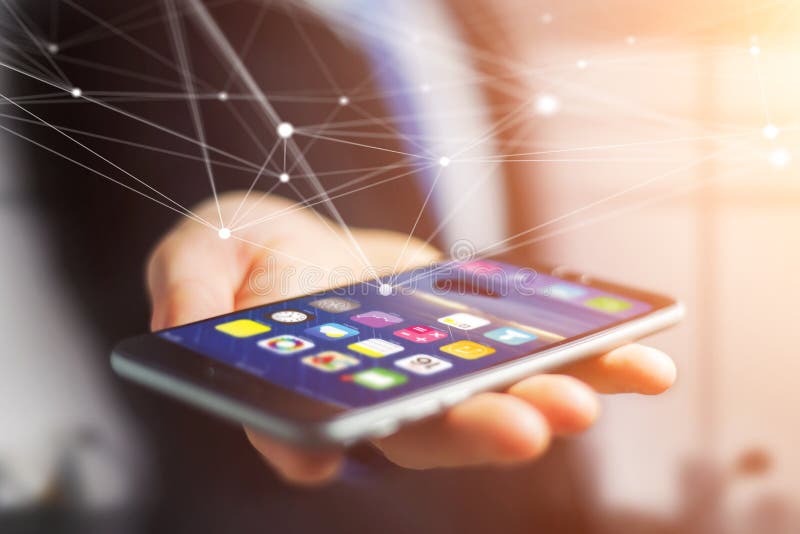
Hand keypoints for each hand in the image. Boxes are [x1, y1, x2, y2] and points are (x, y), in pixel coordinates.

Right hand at [148, 192, 675, 484]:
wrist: (297, 245)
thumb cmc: (240, 256)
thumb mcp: (197, 253)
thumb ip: (189, 293)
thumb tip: (189, 339)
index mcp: (307, 392)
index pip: (314, 429)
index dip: (329, 441)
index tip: (337, 449)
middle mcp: (378, 399)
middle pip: (429, 429)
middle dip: (482, 427)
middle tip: (535, 426)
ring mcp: (432, 372)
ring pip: (494, 397)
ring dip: (554, 395)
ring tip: (611, 386)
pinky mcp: (473, 340)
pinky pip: (533, 350)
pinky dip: (589, 354)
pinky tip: (641, 355)